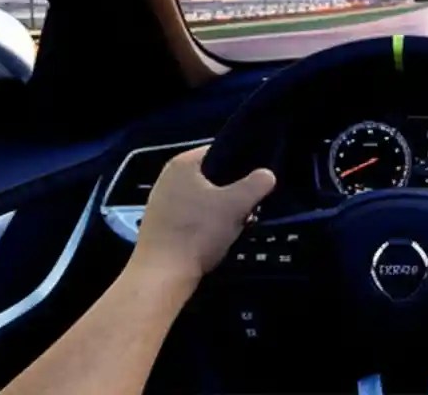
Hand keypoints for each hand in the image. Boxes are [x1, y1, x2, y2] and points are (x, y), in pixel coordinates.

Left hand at [130, 146, 275, 282]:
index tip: (258, 180)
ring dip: (221, 211)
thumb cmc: (197, 232)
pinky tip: (216, 239)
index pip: (219, 151)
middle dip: (232, 191)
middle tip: (251, 206)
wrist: (162, 276)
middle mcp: (167, 178)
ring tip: (237, 225)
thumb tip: (267, 175)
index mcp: (182, 164)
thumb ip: (256, 185)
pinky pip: (191, 217)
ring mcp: (161, 203)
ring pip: (203, 200)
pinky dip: (205, 224)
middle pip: (212, 177)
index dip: (242, 163)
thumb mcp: (235, 205)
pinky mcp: (160, 226)